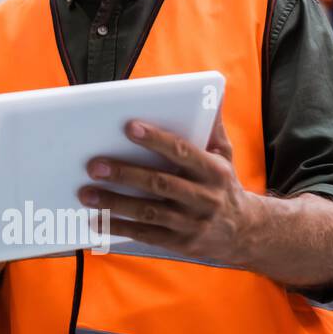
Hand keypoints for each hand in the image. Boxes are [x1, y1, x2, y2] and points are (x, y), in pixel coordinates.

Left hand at [77, 110, 260, 265]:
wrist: (246, 232)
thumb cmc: (224, 184)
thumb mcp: (224, 155)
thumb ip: (212, 126)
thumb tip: (215, 90)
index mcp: (214, 171)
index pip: (182, 152)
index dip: (156, 139)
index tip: (128, 126)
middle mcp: (205, 198)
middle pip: (160, 183)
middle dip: (125, 173)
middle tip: (93, 165)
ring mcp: (192, 223)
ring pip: (149, 212)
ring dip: (115, 203)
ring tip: (86, 193)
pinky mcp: (180, 243)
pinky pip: (146, 234)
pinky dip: (119, 227)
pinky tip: (96, 221)